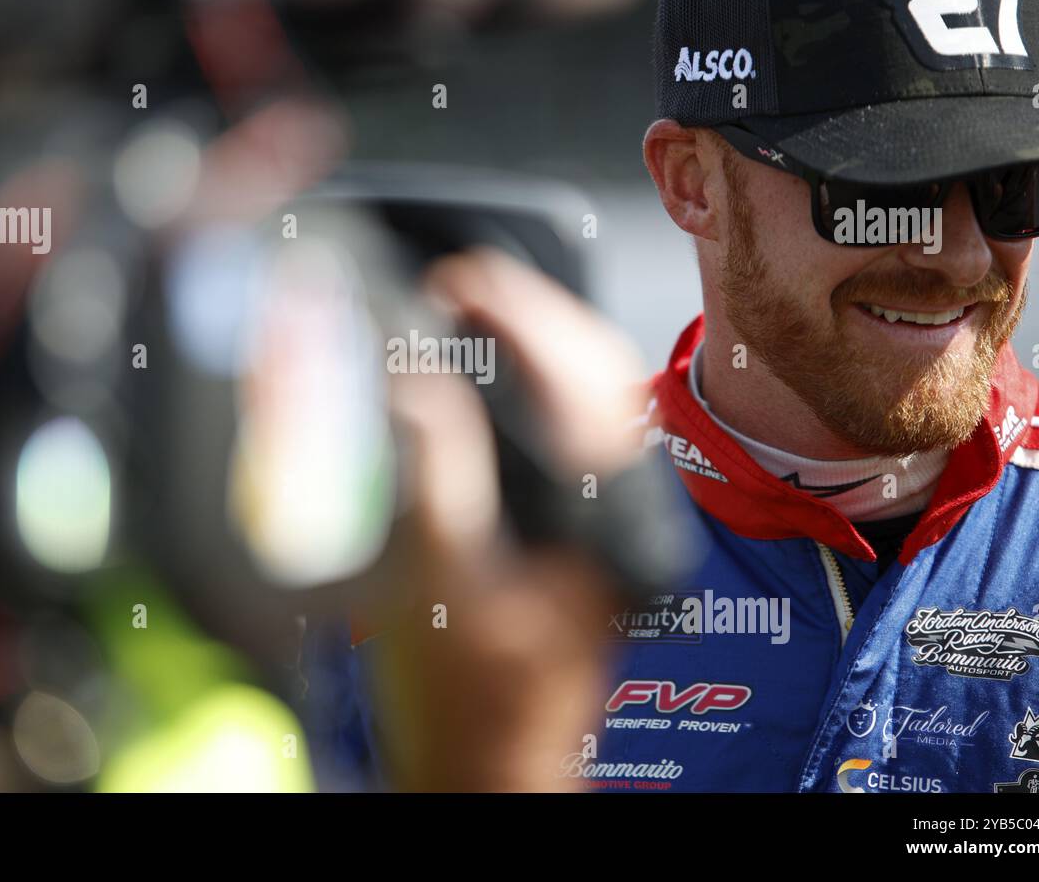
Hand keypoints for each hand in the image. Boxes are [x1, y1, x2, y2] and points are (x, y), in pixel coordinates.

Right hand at [365, 249, 650, 790]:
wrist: (495, 757)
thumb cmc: (471, 694)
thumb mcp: (435, 578)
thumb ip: (434, 471)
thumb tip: (417, 380)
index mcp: (597, 515)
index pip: (580, 379)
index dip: (520, 312)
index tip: (462, 280)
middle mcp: (621, 508)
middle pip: (602, 373)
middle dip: (536, 310)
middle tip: (465, 282)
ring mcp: (611, 515)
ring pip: (598, 396)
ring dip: (543, 339)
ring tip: (477, 309)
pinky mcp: (588, 524)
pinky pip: (579, 427)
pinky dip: (541, 381)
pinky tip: (499, 370)